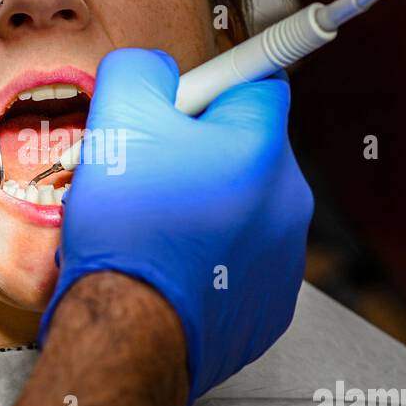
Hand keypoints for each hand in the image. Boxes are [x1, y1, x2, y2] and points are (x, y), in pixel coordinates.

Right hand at [39, 47, 313, 405]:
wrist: (130, 333)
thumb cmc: (127, 231)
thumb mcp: (116, 119)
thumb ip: (142, 71)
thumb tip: (157, 72)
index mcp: (261, 146)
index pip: (259, 80)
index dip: (214, 83)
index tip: (190, 96)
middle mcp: (288, 200)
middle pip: (248, 147)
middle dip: (203, 149)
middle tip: (150, 169)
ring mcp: (285, 258)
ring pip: (243, 206)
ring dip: (205, 204)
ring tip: (153, 224)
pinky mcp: (271, 304)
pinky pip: (242, 260)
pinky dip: (210, 256)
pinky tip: (169, 264)